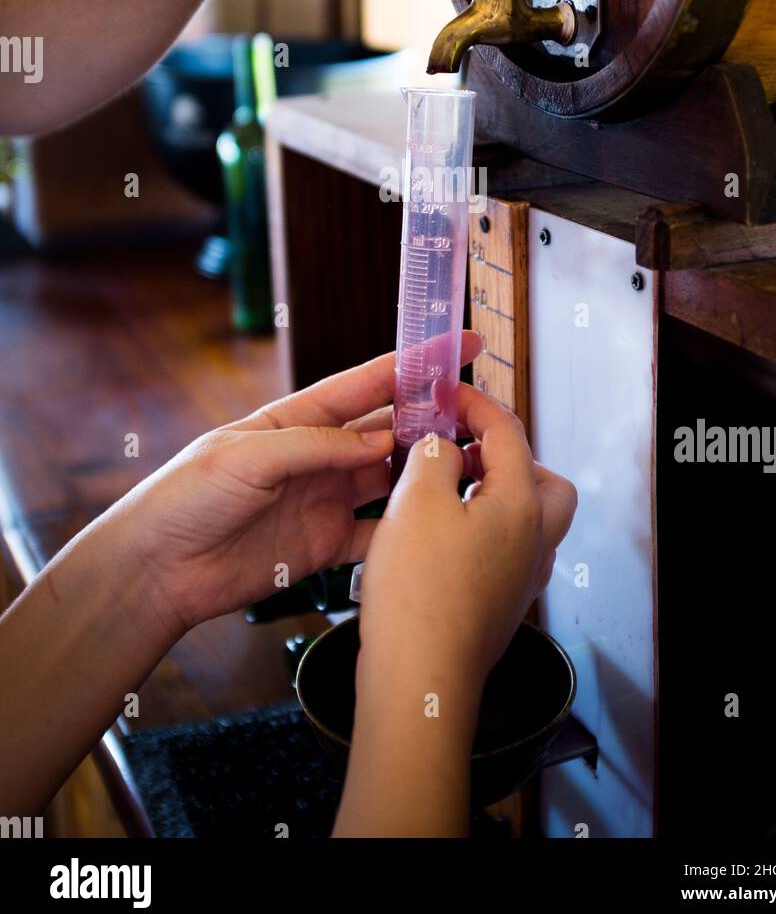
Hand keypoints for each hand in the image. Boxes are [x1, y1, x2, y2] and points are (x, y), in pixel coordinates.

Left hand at [117, 332, 481, 636]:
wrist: (158, 569)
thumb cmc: (186, 497)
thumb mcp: (248, 456)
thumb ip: (318, 446)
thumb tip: (383, 440)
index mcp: (299, 418)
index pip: (370, 382)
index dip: (417, 362)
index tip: (461, 345)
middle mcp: (320, 455)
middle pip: (390, 428)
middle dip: (434, 418)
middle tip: (479, 416)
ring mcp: (326, 499)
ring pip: (392, 478)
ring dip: (427, 472)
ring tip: (470, 467)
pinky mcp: (326, 544)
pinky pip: (378, 534)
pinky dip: (406, 530)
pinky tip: (434, 526)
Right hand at [358, 383, 577, 690]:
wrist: (419, 681)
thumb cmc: (419, 596)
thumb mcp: (416, 500)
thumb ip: (434, 455)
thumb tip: (442, 445)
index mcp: (523, 505)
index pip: (508, 432)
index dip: (474, 403)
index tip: (446, 393)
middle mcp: (535, 541)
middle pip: (543, 480)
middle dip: (506, 455)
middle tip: (461, 449)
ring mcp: (522, 578)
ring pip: (527, 519)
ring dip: (492, 494)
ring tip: (441, 490)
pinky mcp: (501, 606)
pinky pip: (504, 552)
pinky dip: (479, 531)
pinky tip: (437, 539)